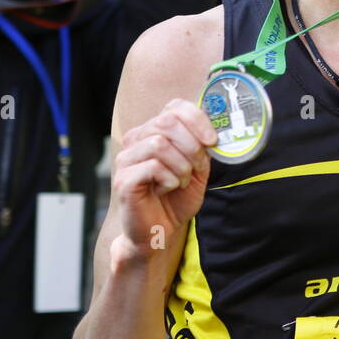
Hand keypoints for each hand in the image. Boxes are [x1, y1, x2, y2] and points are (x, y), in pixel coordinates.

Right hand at [109, 99, 214, 267]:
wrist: (160, 231)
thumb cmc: (177, 198)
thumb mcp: (198, 167)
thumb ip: (202, 145)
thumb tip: (215, 127)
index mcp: (153, 131)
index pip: (174, 107)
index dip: (198, 120)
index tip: (212, 141)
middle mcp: (135, 140)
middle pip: (167, 122)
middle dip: (192, 146)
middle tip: (198, 167)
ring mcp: (126, 159)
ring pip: (159, 144)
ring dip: (181, 165)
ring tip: (182, 181)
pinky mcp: (123, 180)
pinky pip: (153, 167)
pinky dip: (170, 179)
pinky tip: (169, 189)